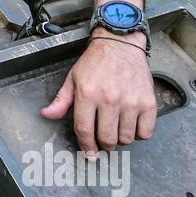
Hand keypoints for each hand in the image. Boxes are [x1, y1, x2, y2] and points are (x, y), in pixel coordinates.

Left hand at [39, 30, 156, 154]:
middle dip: (104, 145)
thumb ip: (61, 100)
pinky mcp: (149, 102)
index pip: (84, 130)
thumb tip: (47, 115)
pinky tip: (132, 125)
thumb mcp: (73, 78)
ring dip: (121, 139)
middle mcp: (110, 99)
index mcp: (88, 94)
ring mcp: (131, 102)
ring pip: (126, 138)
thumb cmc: (95, 62)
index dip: (86, 146)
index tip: (89, 152)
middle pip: (107, 138)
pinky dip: (139, 134)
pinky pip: (145, 132)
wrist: (121, 44)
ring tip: (117, 128)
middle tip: (104, 139)